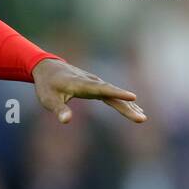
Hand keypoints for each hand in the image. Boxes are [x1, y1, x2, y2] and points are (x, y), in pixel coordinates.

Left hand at [31, 57, 146, 123]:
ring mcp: (95, 83)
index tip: (133, 97)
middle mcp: (92, 82)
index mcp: (81, 84)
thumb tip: (66, 121)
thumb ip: (58, 110)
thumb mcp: (48, 99)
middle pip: (112, 94)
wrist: (48, 68)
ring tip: (141, 117)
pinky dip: (123, 101)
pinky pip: (112, 94)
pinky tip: (134, 107)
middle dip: (127, 106)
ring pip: (114, 94)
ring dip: (128, 105)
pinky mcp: (96, 86)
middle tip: (141, 119)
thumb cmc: (47, 85)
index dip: (117, 93)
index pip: (102, 89)